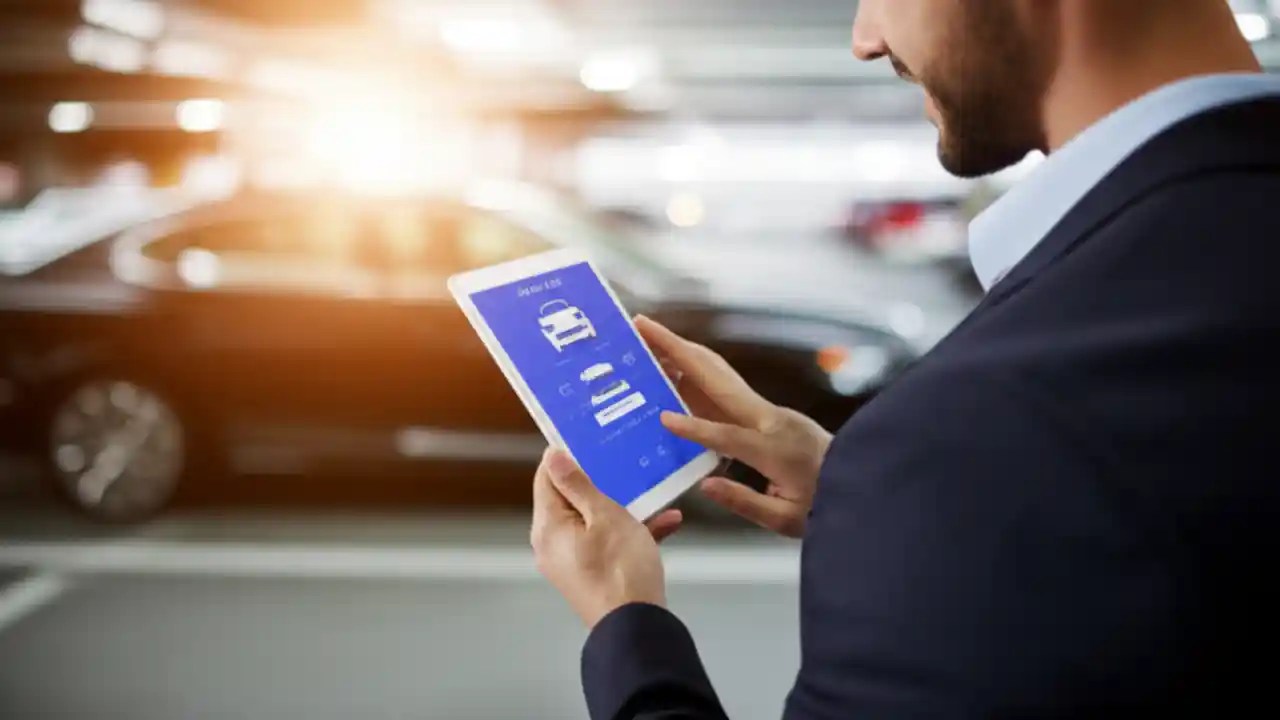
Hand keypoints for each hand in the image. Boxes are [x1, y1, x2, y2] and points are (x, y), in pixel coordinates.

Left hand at [530, 448, 683, 627]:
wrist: (636, 629)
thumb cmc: (621, 569)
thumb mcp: (605, 516)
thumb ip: (578, 485)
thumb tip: (552, 456)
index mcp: (548, 526)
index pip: (546, 478)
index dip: (564, 457)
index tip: (588, 440)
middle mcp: (551, 544)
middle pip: (570, 500)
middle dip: (600, 482)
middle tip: (625, 463)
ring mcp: (570, 562)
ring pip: (593, 522)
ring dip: (625, 508)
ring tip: (655, 494)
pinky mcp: (590, 575)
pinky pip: (606, 544)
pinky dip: (631, 533)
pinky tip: (667, 523)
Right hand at [636, 316, 832, 537]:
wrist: (860, 481)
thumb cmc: (825, 505)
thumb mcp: (787, 518)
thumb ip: (745, 501)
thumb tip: (705, 484)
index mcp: (774, 449)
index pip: (727, 435)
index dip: (695, 428)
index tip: (662, 418)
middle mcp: (769, 419)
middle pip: (718, 378)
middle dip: (676, 349)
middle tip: (642, 325)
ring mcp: (767, 411)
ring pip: (720, 373)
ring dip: (684, 351)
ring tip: (649, 335)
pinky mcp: (764, 412)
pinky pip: (724, 387)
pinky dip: (696, 371)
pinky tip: (672, 368)